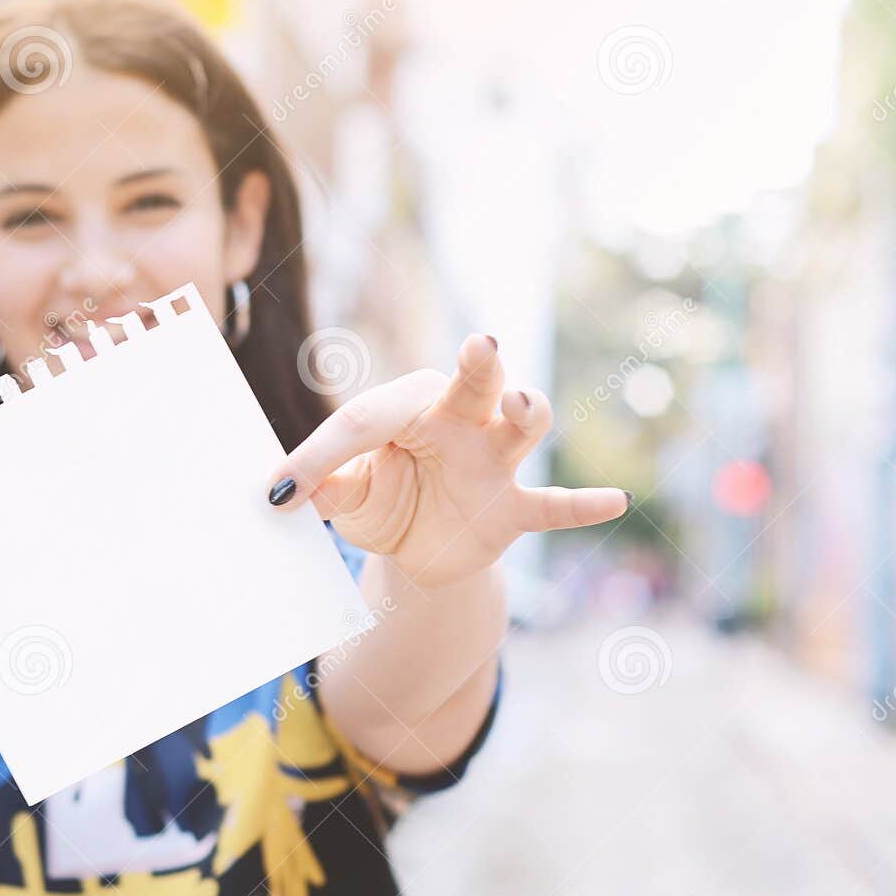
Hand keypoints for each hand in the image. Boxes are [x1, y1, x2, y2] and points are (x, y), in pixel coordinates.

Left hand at [267, 334, 628, 587]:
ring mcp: (493, 464)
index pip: (367, 419)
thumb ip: (323, 488)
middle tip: (479, 344)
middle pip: (475, 382)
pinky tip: (616, 500)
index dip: (318, 454)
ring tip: (524, 403)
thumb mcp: (347, 496)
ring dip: (527, 412)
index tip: (280, 491)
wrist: (418, 552)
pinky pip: (554, 506)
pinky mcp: (513, 510)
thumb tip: (279, 493)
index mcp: (409, 408)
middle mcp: (460, 422)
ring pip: (520, 427)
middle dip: (479, 363)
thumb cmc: (384, 500)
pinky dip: (583, 505)